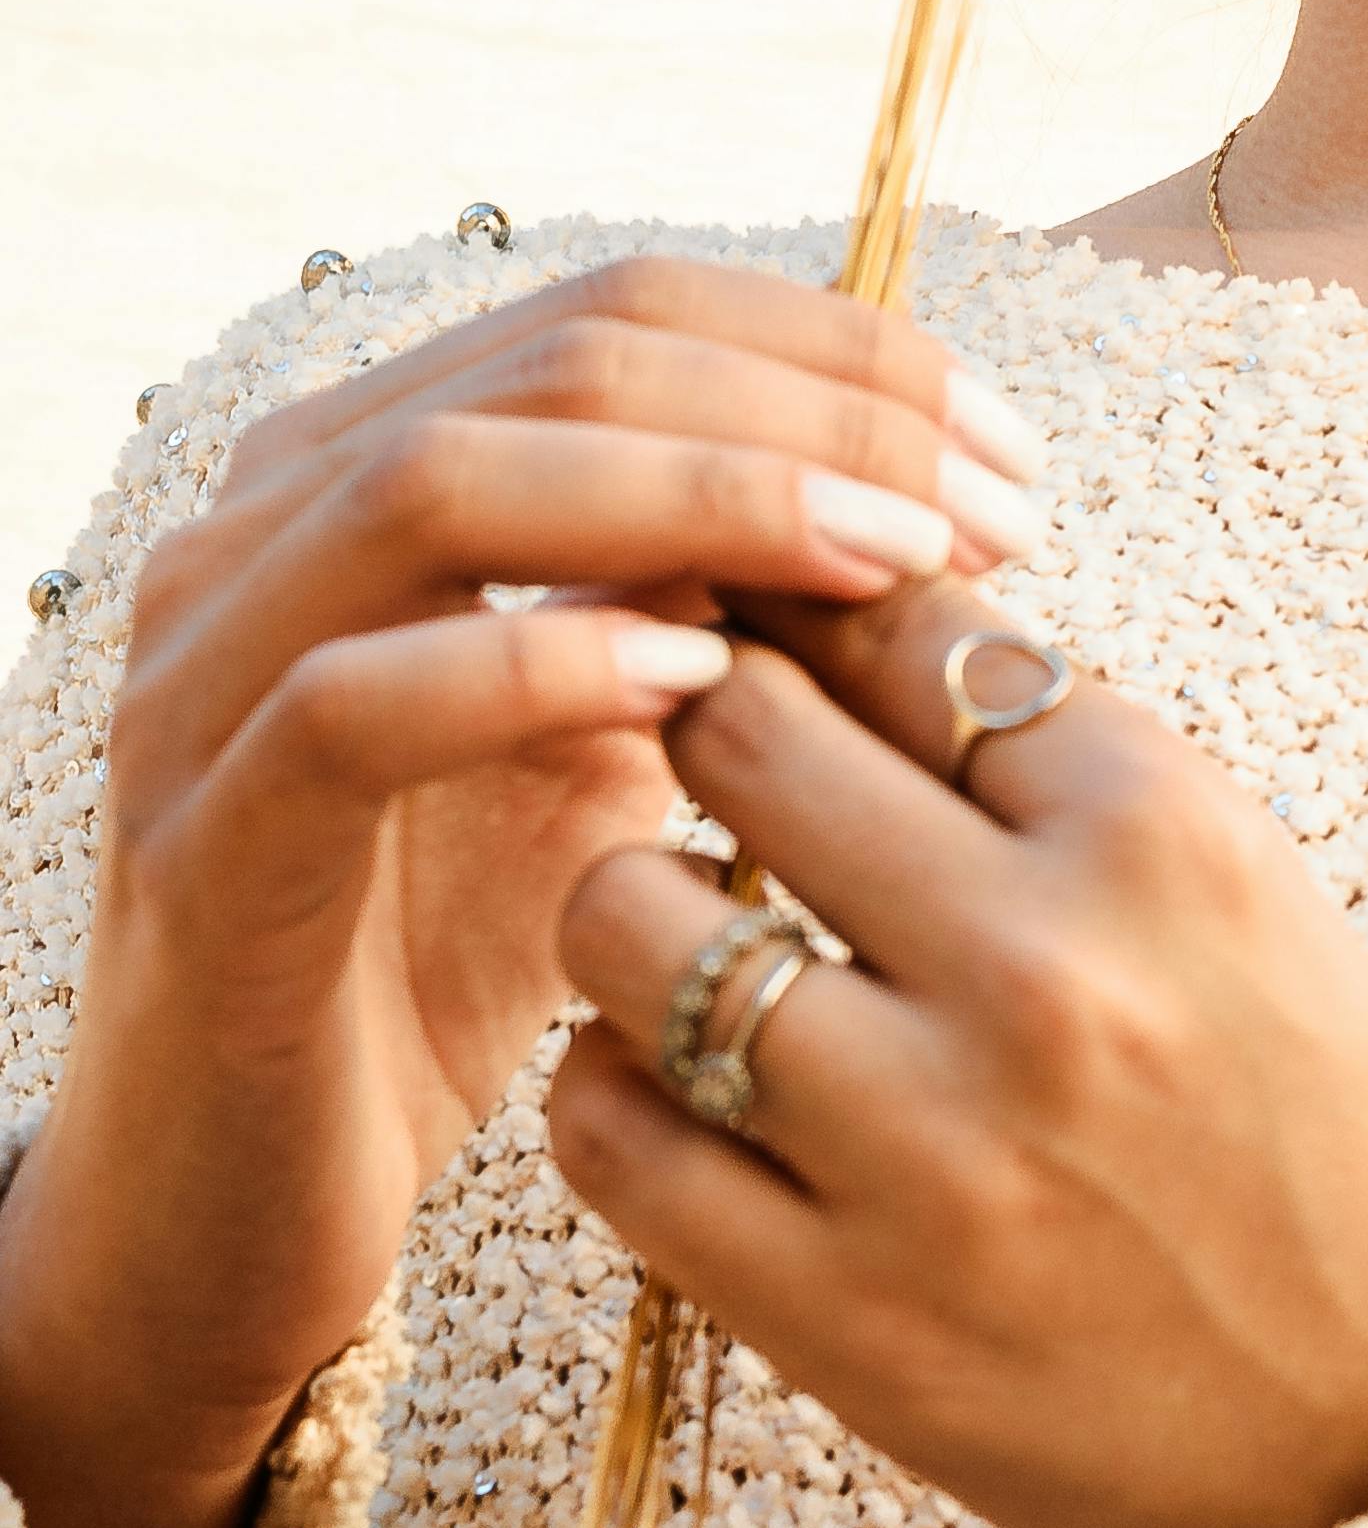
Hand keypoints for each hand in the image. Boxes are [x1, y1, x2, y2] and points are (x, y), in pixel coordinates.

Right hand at [0, 258, 1048, 1527]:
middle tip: (989, 508)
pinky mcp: (201, 843)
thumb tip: (928, 509)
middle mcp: (263, 530)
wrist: (236, 1214)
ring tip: (888, 565)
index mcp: (365, 468)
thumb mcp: (611, 751)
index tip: (1006, 454)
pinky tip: (702, 681)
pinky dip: (534, 667)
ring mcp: (207, 676)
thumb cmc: (449, 966)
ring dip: (698, 500)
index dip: (832, 358)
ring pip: (441, 483)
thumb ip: (713, 612)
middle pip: (556, 362)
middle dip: (802, 414)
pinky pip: (354, 706)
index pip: (621, 313)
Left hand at [548, 579, 1367, 1527]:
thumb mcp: (1238, 888)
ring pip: (625, 920)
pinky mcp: (845, 1318)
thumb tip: (839, 620)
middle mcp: (1042, 968)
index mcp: (1164, 830)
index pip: (900, 621)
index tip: (773, 601)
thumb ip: (1050, 766)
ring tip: (691, 933)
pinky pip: (610, 1136)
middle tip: (715, 754)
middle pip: (736, 725)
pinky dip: (612, 1084)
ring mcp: (931, 1148)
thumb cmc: (1329, 1130)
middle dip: (704, 712)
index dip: (812, 592)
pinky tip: (678, 1081)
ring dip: (635, 903)